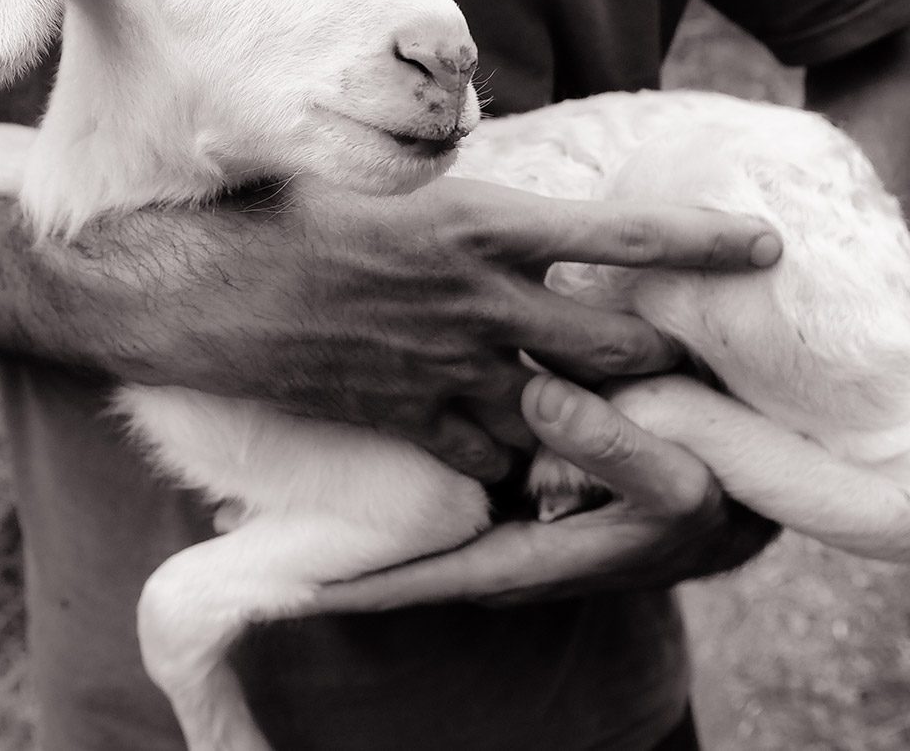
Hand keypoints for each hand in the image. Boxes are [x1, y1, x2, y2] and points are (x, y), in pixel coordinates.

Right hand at [114, 177, 780, 482]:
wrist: (200, 293)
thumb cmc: (279, 214)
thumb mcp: (376, 176)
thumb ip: (449, 185)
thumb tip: (491, 185)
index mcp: (478, 223)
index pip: (624, 233)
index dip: (705, 241)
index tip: (761, 247)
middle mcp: (480, 303)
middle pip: (620, 344)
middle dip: (663, 352)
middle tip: (674, 347)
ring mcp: (448, 371)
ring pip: (570, 411)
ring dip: (597, 409)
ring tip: (610, 401)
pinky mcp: (410, 418)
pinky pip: (492, 453)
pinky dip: (513, 447)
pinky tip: (513, 433)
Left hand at [313, 375, 778, 610]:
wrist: (739, 498)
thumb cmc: (706, 500)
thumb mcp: (678, 480)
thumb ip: (614, 445)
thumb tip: (538, 398)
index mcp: (526, 557)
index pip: (422, 578)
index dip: (353, 583)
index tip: (280, 583)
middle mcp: (503, 545)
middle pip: (402, 554)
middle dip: (334, 547)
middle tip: (241, 524)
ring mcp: (507, 518)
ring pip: (416, 522)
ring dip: (357, 512)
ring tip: (271, 491)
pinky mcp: (519, 485)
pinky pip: (446, 485)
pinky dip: (403, 474)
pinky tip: (365, 442)